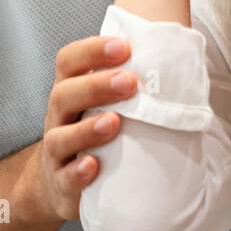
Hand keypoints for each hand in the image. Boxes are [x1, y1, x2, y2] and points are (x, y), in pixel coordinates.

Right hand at [32, 36, 137, 220]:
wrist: (60, 181)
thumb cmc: (93, 128)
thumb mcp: (101, 103)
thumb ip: (124, 82)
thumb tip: (174, 57)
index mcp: (70, 90)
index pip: (69, 62)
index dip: (92, 51)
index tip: (125, 46)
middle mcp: (59, 118)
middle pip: (63, 95)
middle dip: (96, 86)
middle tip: (130, 82)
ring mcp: (57, 152)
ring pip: (59, 138)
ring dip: (87, 129)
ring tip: (114, 123)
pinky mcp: (61, 183)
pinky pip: (64, 178)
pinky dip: (77, 172)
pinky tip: (93, 166)